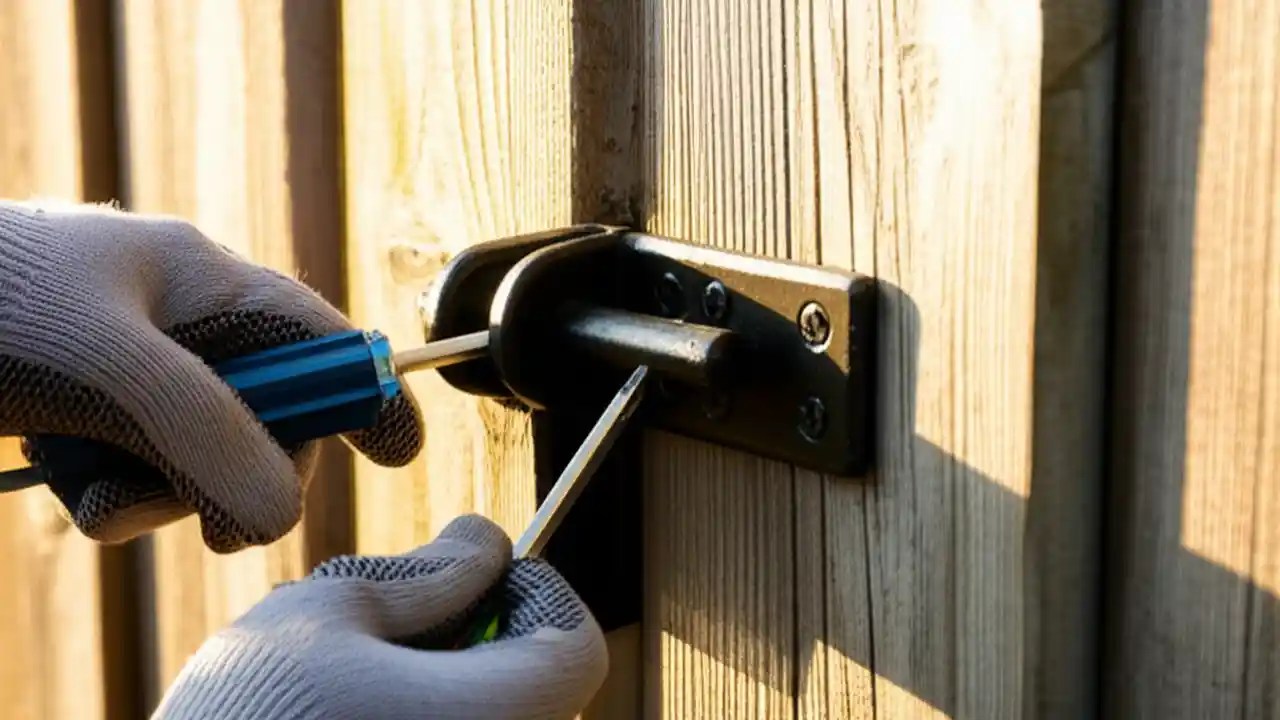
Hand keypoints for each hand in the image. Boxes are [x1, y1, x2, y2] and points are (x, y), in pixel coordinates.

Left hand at [0, 201, 420, 550]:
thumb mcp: (109, 365)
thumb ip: (210, 434)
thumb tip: (282, 514)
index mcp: (201, 278)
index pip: (318, 336)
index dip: (364, 394)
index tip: (397, 454)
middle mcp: (175, 324)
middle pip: (265, 415)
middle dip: (243, 471)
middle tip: (222, 519)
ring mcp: (127, 372)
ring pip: (199, 456)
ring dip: (161, 491)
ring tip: (100, 488)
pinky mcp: (82, 415)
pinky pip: (134, 471)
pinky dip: (110, 493)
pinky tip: (63, 478)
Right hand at [153, 515, 608, 719]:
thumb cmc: (245, 717)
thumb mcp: (330, 611)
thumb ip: (429, 574)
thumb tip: (485, 540)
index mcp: (494, 715)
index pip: (576, 646)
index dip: (536, 589)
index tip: (473, 571)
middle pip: (533, 685)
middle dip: (473, 629)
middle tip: (389, 612)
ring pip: (482, 715)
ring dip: (434, 675)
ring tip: (343, 664)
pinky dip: (412, 715)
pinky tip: (338, 706)